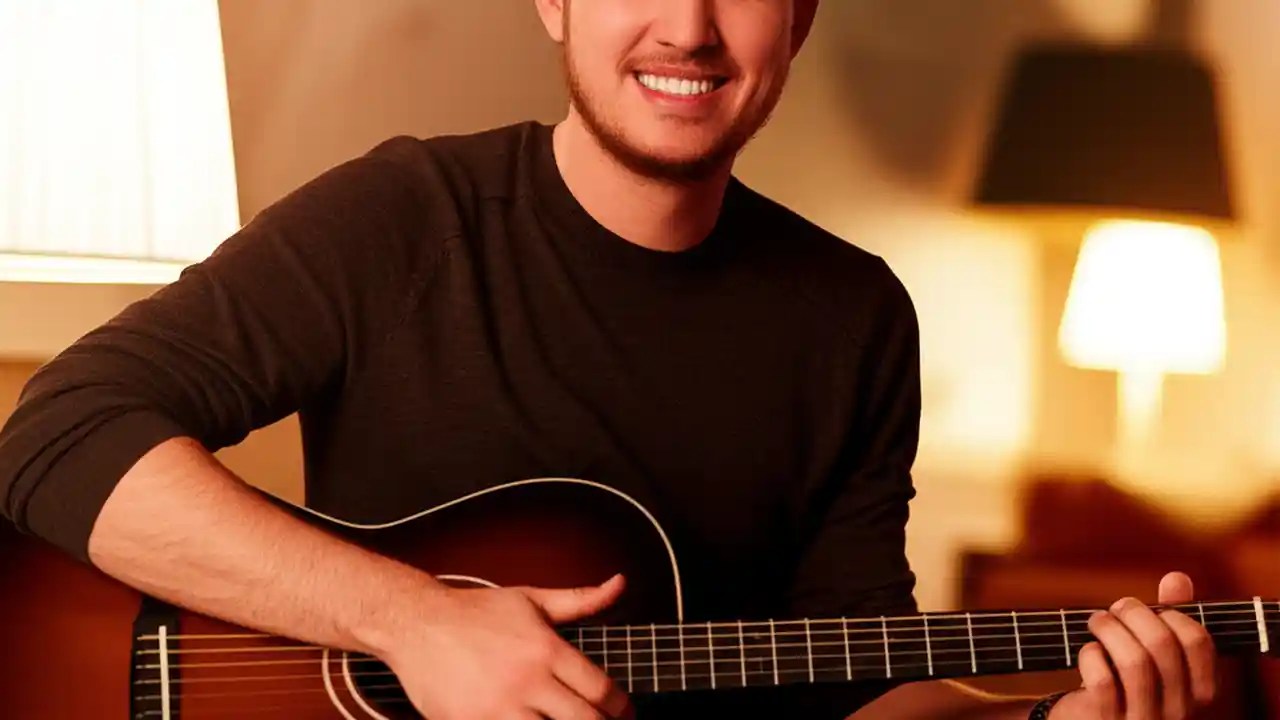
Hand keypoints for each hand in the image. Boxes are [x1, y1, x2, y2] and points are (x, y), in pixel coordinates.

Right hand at [379, 573, 632, 719]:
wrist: (416, 623)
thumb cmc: (475, 613)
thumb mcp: (532, 600)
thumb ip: (580, 600)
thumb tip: (620, 583)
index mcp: (546, 649)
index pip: (600, 690)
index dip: (620, 709)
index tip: (624, 714)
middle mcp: (526, 681)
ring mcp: (498, 709)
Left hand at [1049, 571, 1216, 719]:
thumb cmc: (1129, 684)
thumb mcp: (1156, 655)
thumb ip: (1171, 618)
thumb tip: (1178, 577)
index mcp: (1201, 692)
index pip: (1199, 641)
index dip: (1171, 613)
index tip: (1150, 609)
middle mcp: (1179, 711)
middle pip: (1162, 643)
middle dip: (1132, 613)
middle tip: (1116, 609)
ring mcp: (1144, 719)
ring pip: (1133, 661)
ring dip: (1109, 629)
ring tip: (1097, 622)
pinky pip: (1102, 681)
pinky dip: (1090, 655)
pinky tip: (1089, 652)